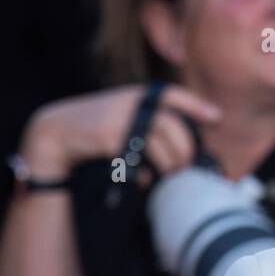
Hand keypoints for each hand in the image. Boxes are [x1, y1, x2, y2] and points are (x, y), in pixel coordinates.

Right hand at [22, 85, 221, 181]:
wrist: (57, 129)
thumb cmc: (97, 124)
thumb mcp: (125, 113)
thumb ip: (150, 122)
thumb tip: (181, 150)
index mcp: (138, 95)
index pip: (173, 95)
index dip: (197, 105)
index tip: (217, 118)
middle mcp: (132, 104)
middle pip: (172, 127)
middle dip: (185, 149)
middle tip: (187, 165)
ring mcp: (121, 120)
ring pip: (159, 145)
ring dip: (170, 163)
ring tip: (172, 174)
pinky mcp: (110, 139)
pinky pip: (137, 160)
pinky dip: (144, 174)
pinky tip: (144, 180)